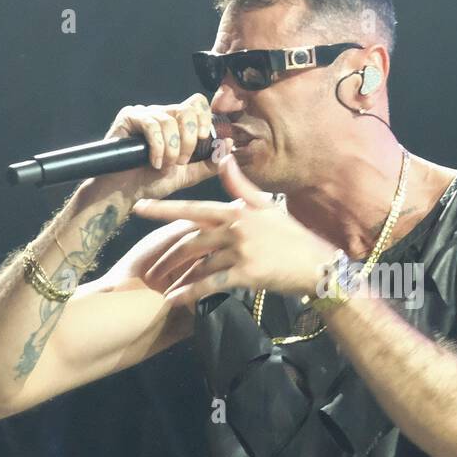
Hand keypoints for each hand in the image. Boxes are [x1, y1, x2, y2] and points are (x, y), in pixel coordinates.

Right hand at [101, 94, 230, 199]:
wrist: (126, 192)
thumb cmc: (153, 181)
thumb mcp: (189, 174)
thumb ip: (210, 162)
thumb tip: (229, 144)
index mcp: (177, 122)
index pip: (197, 103)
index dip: (204, 119)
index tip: (202, 139)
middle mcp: (162, 113)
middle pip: (187, 109)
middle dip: (189, 140)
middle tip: (181, 161)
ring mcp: (145, 113)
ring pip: (169, 120)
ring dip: (171, 149)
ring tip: (165, 165)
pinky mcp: (128, 117)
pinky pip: (151, 125)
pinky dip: (157, 147)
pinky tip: (154, 162)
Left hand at [129, 155, 338, 308]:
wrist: (316, 264)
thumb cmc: (291, 236)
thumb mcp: (267, 206)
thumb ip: (240, 185)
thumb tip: (224, 157)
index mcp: (237, 212)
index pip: (195, 208)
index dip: (165, 209)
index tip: (140, 208)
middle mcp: (235, 229)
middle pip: (191, 240)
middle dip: (167, 254)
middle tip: (147, 266)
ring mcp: (240, 252)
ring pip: (199, 263)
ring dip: (178, 276)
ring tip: (161, 286)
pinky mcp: (245, 274)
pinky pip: (211, 284)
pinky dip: (190, 293)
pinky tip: (174, 300)